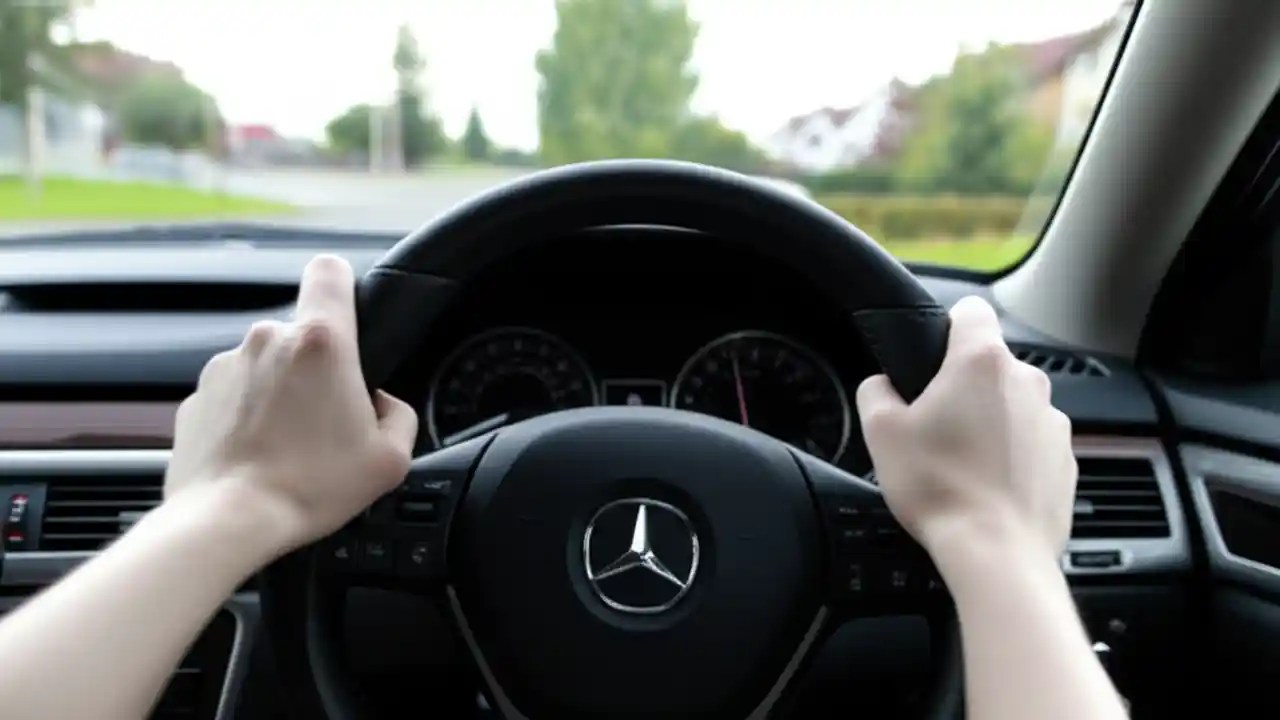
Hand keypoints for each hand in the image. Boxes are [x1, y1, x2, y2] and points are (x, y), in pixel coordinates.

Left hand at [164, 254, 417, 554]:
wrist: (227, 522)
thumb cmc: (308, 487)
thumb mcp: (390, 458)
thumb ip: (399, 415)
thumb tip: (383, 404)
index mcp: (321, 342)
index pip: (330, 271)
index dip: (342, 286)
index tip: (349, 316)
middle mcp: (267, 341)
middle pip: (303, 334)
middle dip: (318, 369)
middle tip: (328, 422)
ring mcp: (224, 367)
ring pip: (267, 366)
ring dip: (280, 395)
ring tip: (290, 449)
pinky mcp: (196, 397)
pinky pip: (234, 396)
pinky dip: (247, 419)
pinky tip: (259, 457)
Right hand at [855, 295, 1075, 573]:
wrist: (996, 553)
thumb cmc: (939, 487)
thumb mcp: (881, 433)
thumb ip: (875, 391)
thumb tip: (883, 384)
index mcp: (981, 362)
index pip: (971, 311)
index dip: (947, 328)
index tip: (932, 358)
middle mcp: (1027, 382)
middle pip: (990, 364)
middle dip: (964, 386)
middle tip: (934, 426)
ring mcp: (1054, 422)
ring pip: (1013, 405)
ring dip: (991, 421)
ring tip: (961, 463)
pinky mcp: (1067, 460)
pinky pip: (1032, 443)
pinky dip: (1013, 456)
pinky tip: (988, 486)